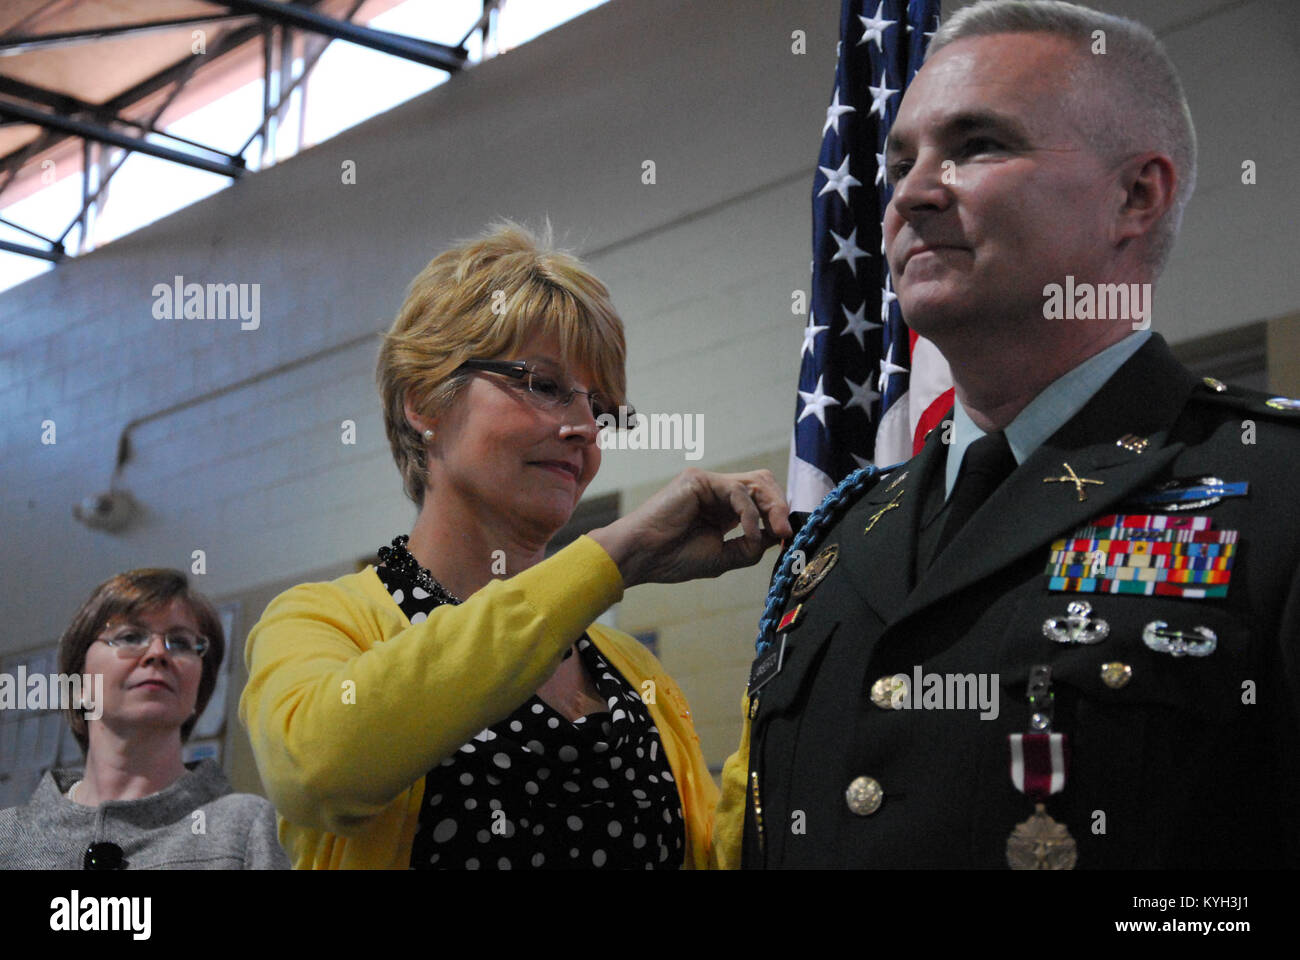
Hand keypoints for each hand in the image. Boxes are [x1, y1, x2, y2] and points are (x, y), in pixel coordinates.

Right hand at [589, 468, 791, 587]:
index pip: (760, 500)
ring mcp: (707, 483)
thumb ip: (749, 545)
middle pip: (762, 483)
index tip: (787, 537)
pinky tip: (747, 532)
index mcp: (721, 510)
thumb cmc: (672, 559)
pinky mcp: (698, 480)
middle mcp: (715, 492)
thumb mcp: (722, 557)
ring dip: (771, 507)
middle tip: (785, 531)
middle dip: (779, 505)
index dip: (777, 514)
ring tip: (775, 531)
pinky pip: (736, 491)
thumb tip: (777, 535)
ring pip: (754, 482)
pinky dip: (748, 513)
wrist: (640, 557)